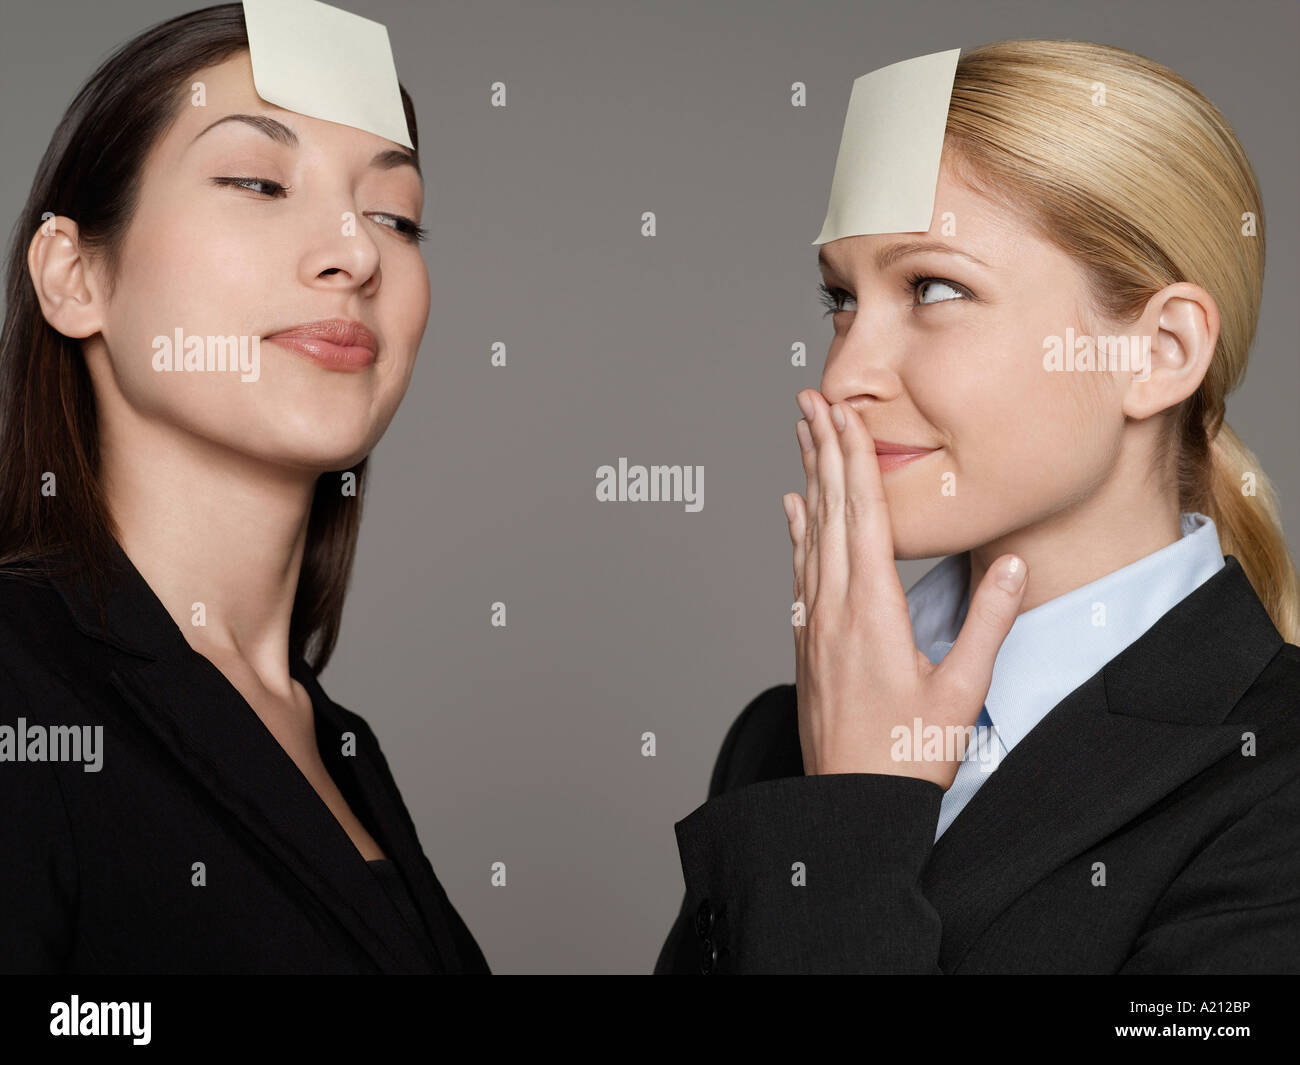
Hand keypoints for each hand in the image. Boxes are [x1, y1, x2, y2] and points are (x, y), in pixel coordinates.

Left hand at [782, 388, 1027, 788]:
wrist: (848, 804)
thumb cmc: (907, 756)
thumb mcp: (960, 691)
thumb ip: (986, 624)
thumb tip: (1009, 565)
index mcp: (873, 611)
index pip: (864, 517)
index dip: (855, 460)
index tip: (845, 414)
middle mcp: (834, 608)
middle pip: (829, 513)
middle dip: (823, 451)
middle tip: (811, 400)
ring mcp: (815, 624)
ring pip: (809, 535)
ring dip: (809, 480)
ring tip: (803, 435)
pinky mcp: (808, 643)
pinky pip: (800, 570)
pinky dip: (796, 532)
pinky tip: (792, 509)